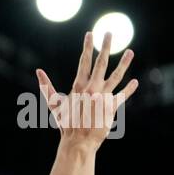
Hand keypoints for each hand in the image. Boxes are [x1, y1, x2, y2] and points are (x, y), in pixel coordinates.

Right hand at [36, 32, 138, 151]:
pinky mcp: (111, 107)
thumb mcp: (53, 105)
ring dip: (124, 63)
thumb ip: (46, 86)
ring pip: (116, 76)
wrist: (77, 141)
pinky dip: (129, 89)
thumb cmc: (64, 124)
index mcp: (79, 86)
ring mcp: (103, 97)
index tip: (90, 34)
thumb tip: (38, 71)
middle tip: (109, 33)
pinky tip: (135, 82)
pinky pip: (122, 96)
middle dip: (106, 47)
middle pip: (101, 63)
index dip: (87, 47)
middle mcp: (92, 88)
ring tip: (131, 51)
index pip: (84, 61)